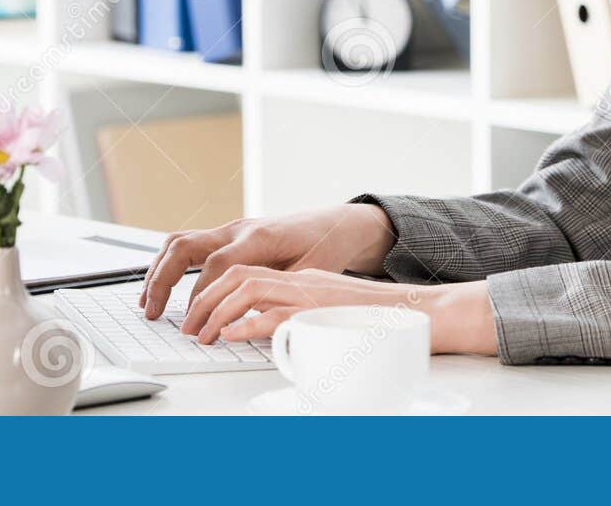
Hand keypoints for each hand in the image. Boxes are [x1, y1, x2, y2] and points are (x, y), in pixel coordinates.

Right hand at [139, 203, 396, 319]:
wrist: (334, 224)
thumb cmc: (326, 246)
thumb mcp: (311, 272)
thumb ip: (279, 290)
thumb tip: (254, 317)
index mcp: (260, 237)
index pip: (217, 266)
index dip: (200, 296)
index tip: (192, 325)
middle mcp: (239, 228)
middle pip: (185, 246)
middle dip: (163, 279)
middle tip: (152, 313)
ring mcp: (231, 228)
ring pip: (181, 241)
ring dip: (160, 270)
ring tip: (148, 303)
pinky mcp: (228, 234)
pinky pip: (190, 244)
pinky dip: (170, 264)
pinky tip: (163, 287)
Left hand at [180, 266, 496, 355]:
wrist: (420, 310)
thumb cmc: (379, 318)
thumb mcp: (330, 312)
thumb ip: (299, 318)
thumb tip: (267, 338)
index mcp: (303, 277)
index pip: (248, 272)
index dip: (216, 289)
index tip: (199, 312)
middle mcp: (302, 279)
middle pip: (239, 273)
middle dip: (205, 297)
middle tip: (190, 324)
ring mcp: (311, 293)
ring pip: (248, 289)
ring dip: (217, 311)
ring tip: (203, 333)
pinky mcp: (321, 311)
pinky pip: (274, 314)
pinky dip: (246, 324)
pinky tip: (231, 335)